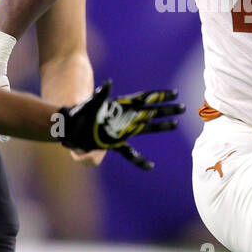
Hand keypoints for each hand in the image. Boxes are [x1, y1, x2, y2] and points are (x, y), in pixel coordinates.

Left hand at [57, 81, 182, 169]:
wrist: (68, 128)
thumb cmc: (79, 115)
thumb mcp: (91, 105)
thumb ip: (101, 96)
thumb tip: (106, 85)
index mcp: (121, 107)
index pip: (144, 99)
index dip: (159, 96)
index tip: (174, 93)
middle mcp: (124, 118)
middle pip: (151, 112)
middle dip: (167, 110)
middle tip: (183, 108)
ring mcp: (121, 130)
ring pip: (146, 127)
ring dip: (161, 125)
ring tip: (176, 124)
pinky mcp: (114, 143)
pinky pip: (131, 153)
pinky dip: (140, 160)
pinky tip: (150, 167)